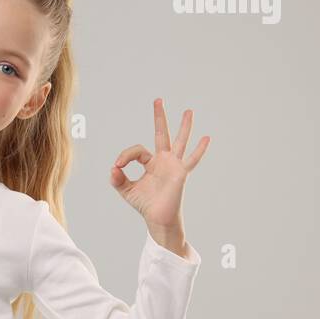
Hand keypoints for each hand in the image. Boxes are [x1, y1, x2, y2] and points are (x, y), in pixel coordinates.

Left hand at [110, 99, 209, 229]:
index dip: (125, 155)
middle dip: (159, 117)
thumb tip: (113, 168)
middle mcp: (163, 160)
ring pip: (179, 141)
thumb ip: (117, 179)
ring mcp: (174, 165)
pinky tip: (206, 138)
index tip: (118, 166)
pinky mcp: (180, 173)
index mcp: (151, 163)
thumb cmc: (145, 204)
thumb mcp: (126, 190)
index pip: (138, 150)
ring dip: (183, 126)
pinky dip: (199, 150)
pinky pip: (192, 160)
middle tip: (157, 100)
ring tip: (188, 111)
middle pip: (161, 133)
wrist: (158, 218)